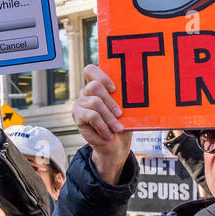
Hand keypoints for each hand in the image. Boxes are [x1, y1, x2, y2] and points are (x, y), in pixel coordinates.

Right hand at [72, 64, 132, 183]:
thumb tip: (137, 88)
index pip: (91, 71)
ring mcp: (80, 103)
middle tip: (120, 113)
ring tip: (117, 128)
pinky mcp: (77, 116)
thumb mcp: (126, 108)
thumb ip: (124, 97)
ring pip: (95, 102)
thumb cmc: (122, 123)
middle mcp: (86, 92)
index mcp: (98, 86)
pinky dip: (103, 126)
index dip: (102, 76)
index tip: (114, 89)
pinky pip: (91, 116)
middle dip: (110, 101)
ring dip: (109, 117)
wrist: (115, 145)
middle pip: (94, 86)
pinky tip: (108, 133)